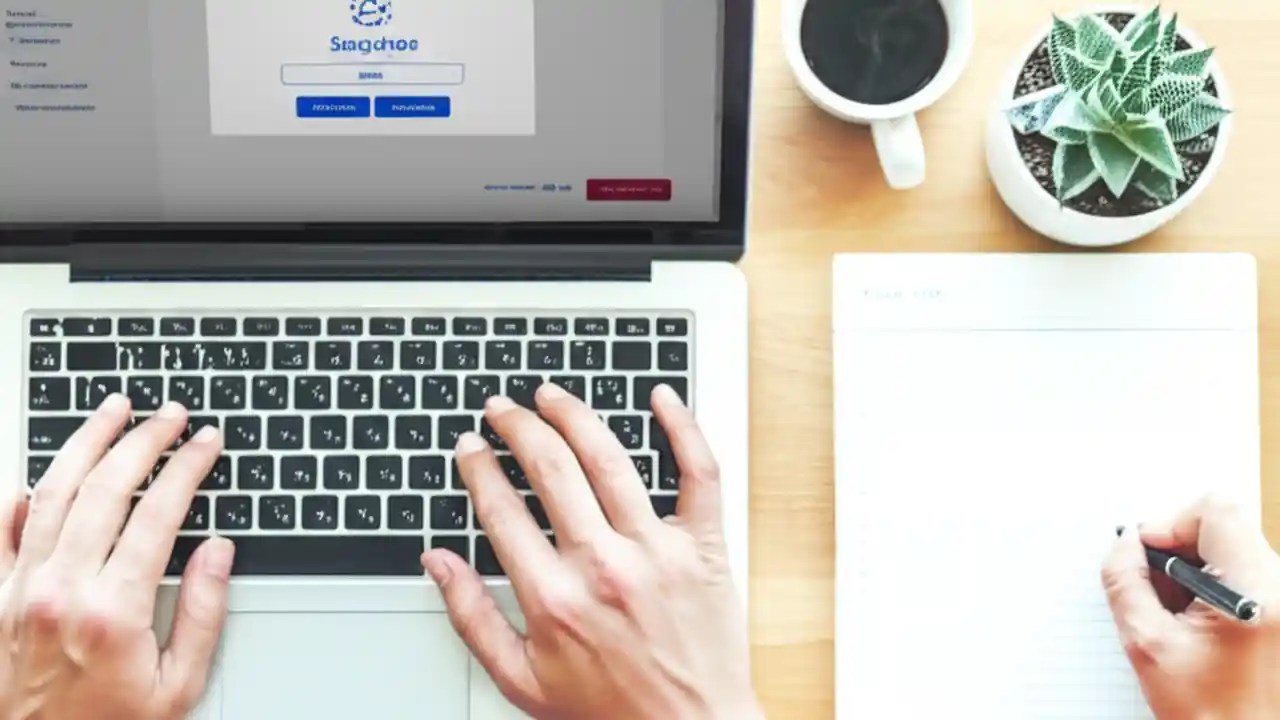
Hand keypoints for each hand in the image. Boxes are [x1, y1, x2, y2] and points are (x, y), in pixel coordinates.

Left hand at [0, 396, 234, 719]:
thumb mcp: (179, 687)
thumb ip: (203, 614)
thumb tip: (219, 552)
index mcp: (112, 611)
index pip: (158, 512)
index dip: (188, 467)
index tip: (207, 443)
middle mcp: (60, 591)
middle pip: (104, 488)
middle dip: (143, 440)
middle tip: (169, 414)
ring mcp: (20, 590)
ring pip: (52, 492)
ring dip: (86, 443)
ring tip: (113, 411)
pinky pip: (2, 530)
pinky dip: (21, 494)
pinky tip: (42, 473)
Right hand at [422, 384, 760, 719]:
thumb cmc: (610, 709)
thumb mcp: (521, 680)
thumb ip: (472, 617)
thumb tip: (437, 562)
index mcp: (554, 599)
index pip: (503, 510)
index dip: (478, 469)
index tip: (469, 449)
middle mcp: (604, 565)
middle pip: (550, 468)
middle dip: (517, 427)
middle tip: (501, 409)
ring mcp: (658, 550)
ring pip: (610, 458)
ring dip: (574, 414)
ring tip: (551, 395)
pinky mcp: (704, 546)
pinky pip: (699, 472)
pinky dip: (683, 428)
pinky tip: (661, 398)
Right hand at [1103, 496, 1279, 718]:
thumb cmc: (1206, 712)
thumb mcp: (1146, 643)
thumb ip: (1126, 582)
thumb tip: (1124, 545)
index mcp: (1255, 592)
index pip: (1216, 511)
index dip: (1171, 524)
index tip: (1148, 553)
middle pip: (1224, 526)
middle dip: (1179, 550)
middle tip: (1155, 588)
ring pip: (1231, 546)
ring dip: (1193, 567)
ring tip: (1176, 612)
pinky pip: (1243, 570)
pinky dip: (1210, 582)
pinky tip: (1195, 619)